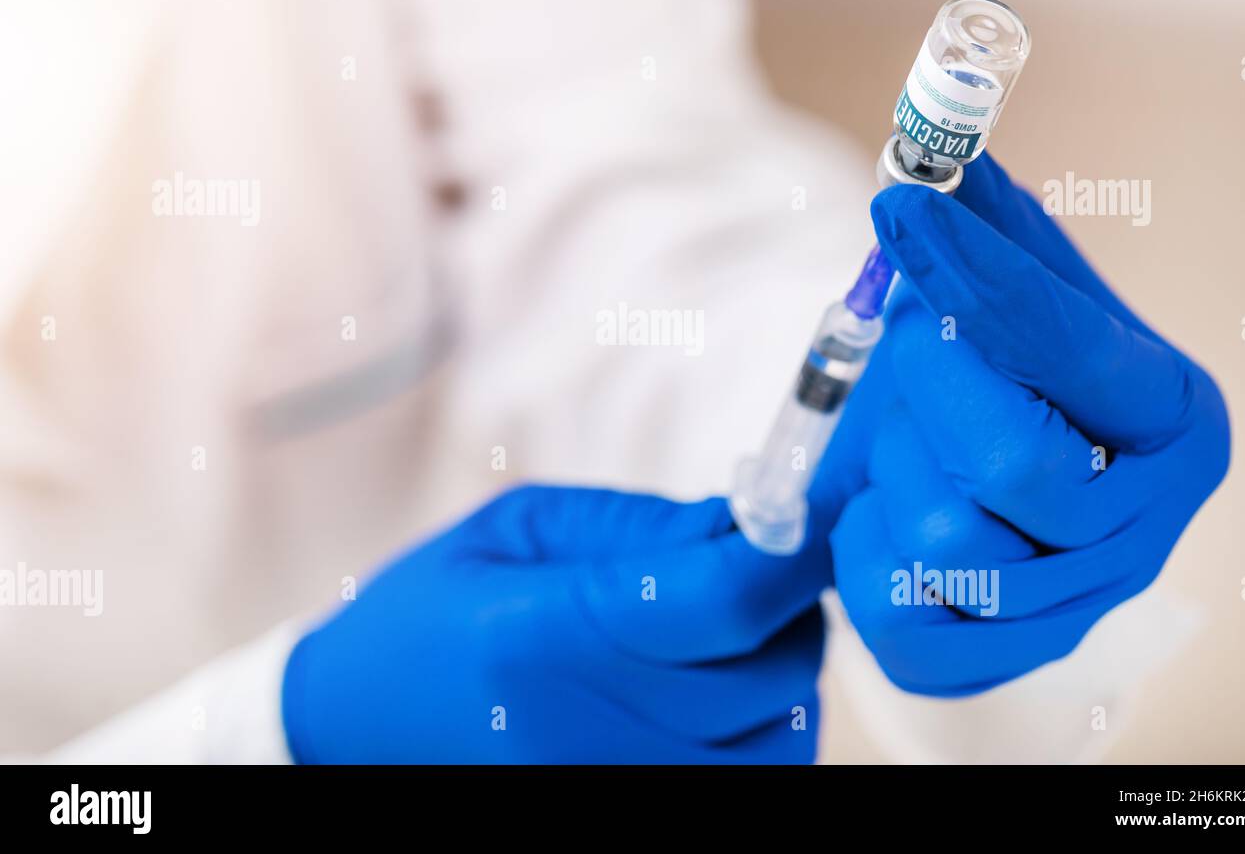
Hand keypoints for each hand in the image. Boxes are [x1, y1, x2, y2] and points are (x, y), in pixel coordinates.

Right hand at [281, 485, 827, 761]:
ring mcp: (600, 791)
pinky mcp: (613, 816)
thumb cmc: (431, 614)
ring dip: (784, 679)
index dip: (789, 553)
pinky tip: (719, 693)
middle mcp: (578, 731)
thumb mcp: (518, 533)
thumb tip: (751, 524)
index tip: (806, 517)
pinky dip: (759, 735)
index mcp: (541, 633)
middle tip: (769, 568)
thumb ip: (639, 530)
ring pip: (776, 743)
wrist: (350, 730)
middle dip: (794, 610)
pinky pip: (746, 784)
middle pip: (769, 677)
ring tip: (736, 634)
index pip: (723, 601)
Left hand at [824, 154, 1229, 695]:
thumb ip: (988, 227)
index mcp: (1172, 416)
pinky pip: (898, 621)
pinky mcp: (996, 663)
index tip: (900, 205)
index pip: (1068, 341)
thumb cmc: (1004, 380)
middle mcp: (1146, 524)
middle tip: (915, 348)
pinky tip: (884, 510)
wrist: (987, 494)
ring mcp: (1076, 608)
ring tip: (907, 438)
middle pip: (1010, 462)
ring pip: (945, 539)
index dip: (976, 275)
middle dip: (927, 389)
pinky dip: (865, 552)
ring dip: (892, 468)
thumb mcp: (1014, 295)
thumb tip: (932, 144)